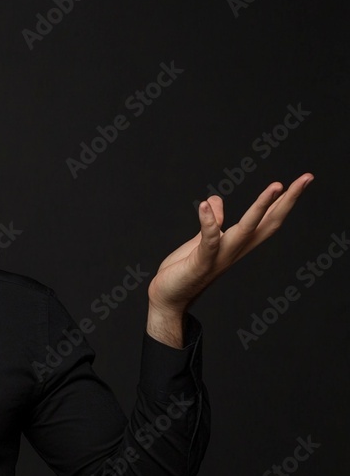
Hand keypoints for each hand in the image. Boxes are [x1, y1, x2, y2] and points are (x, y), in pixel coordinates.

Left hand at [146, 173, 313, 346]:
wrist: (168, 298)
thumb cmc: (184, 270)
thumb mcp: (201, 240)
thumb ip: (213, 222)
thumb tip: (216, 199)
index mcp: (237, 243)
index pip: (268, 218)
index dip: (285, 200)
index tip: (304, 179)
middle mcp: (235, 250)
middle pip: (269, 222)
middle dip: (288, 200)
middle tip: (307, 178)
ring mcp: (220, 257)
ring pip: (247, 229)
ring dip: (261, 207)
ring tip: (276, 185)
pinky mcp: (201, 263)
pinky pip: (209, 241)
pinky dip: (208, 223)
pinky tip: (205, 204)